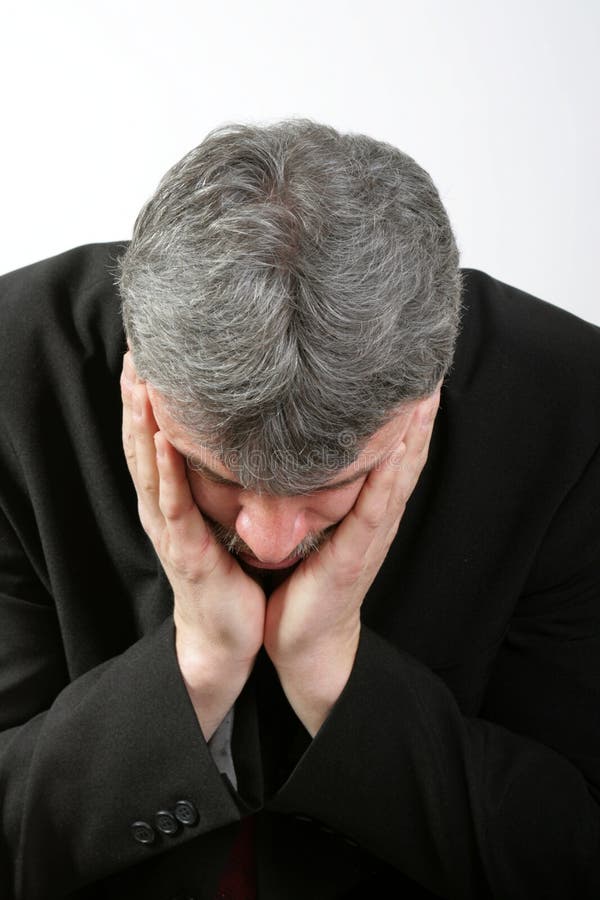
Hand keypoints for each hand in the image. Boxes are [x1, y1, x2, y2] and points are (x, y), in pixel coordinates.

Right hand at [120, 351, 265, 737]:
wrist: (230, 632)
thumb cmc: (229, 571)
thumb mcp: (223, 515)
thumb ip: (223, 478)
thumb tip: (245, 434)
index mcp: (173, 497)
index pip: (154, 436)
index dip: (147, 395)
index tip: (148, 349)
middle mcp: (163, 507)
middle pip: (143, 442)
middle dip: (137, 396)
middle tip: (135, 348)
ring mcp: (170, 529)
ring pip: (151, 466)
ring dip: (142, 422)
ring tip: (139, 380)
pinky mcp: (187, 551)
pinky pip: (175, 504)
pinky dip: (166, 470)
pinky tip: (164, 438)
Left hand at [264, 390, 440, 734]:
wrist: (302, 637)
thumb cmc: (304, 581)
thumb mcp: (312, 526)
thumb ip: (314, 493)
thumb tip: (301, 451)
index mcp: (366, 510)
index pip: (392, 456)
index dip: (406, 419)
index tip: (410, 376)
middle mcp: (376, 518)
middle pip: (405, 459)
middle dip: (417, 417)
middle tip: (429, 373)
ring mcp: (370, 536)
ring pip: (398, 477)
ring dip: (414, 438)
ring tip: (425, 398)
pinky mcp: (355, 554)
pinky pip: (375, 509)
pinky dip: (390, 478)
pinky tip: (398, 449)